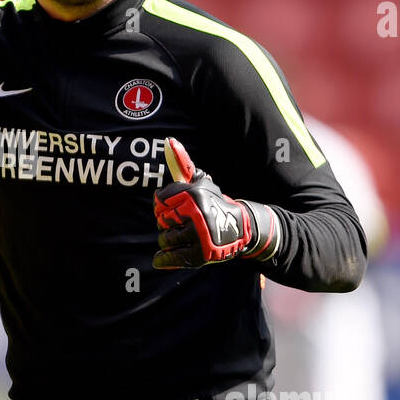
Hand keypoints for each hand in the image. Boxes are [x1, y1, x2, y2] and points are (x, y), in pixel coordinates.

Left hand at [152, 137, 279, 269]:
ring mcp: (199, 235)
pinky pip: (172, 257)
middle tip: (180, 223)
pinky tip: (160, 258)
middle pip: (161, 221)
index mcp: (194, 194)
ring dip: (168, 240)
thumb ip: (182, 163)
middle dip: (167, 223)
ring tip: (181, 236)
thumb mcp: (201, 182)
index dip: (163, 205)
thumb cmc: (213, 202)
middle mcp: (197, 213)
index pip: (159, 201)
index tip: (173, 207)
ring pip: (165, 239)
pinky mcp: (201, 254)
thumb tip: (169, 141)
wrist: (241, 228)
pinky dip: (164, 259)